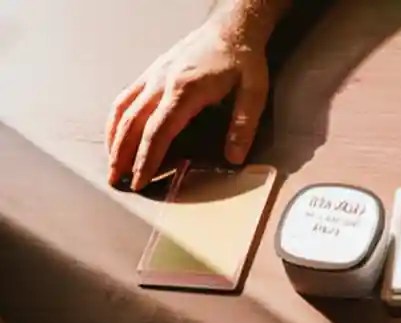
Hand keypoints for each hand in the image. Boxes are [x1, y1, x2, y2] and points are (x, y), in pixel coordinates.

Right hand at [105, 20, 268, 189]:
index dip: (147, 158)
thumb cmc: (243, 59)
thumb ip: (243, 125)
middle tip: (118, 182)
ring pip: (123, 110)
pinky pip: (125, 98)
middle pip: (133, 123)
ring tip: (112, 165)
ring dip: (113, 140)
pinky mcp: (151, 73)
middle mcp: (162, 83)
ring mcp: (153, 76)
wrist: (231, 28)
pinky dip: (115, 120)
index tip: (141, 180)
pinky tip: (115, 136)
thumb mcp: (254, 92)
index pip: (159, 131)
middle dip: (122, 155)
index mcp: (185, 90)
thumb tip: (234, 157)